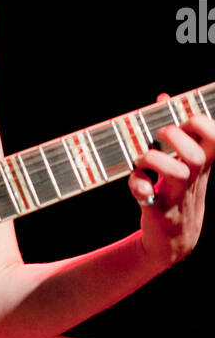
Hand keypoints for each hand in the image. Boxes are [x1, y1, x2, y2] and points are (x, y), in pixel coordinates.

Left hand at [128, 93, 214, 268]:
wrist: (173, 239)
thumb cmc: (177, 191)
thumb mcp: (182, 161)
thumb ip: (175, 129)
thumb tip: (164, 97)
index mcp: (202, 163)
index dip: (201, 123)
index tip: (184, 121)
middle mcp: (193, 178)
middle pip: (196, 155)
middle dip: (175, 138)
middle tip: (160, 135)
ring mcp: (177, 196)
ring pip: (175, 173)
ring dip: (153, 160)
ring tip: (141, 160)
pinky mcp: (158, 211)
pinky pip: (148, 197)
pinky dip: (137, 186)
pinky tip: (137, 183)